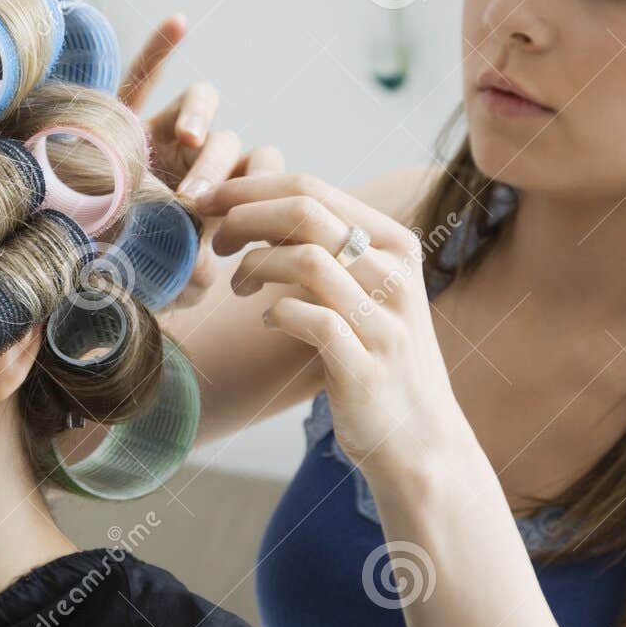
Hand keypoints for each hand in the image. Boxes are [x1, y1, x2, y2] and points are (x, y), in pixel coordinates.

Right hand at [119, 14, 286, 311]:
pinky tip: (179, 23)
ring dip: (197, 116)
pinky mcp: (123, 119)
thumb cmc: (128, 268)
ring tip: (186, 138)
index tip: (237, 220)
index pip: (260, 170)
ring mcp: (163, 133)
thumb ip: (194, 276)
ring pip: (197, 103)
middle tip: (192, 201)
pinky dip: (159, 49)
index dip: (259, 187)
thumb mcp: (166, 278)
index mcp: (221, 190)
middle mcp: (197, 157)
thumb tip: (212, 275)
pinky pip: (142, 77)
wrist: (79, 258)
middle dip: (215, 170)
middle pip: (226, 142)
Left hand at [205, 172, 477, 483]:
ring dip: (254, 265)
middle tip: (213, 239)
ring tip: (238, 286)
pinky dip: (275, 313)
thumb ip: (328, 249)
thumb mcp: (362, 290)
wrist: (418, 438)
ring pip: (305, 259)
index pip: (313, 188)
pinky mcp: (365, 366)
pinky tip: (266, 322)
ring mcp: (383, 320)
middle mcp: (395, 274)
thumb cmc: (375, 355)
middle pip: (304, 212)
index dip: (250, 188)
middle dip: (242, 216)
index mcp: (394, 243)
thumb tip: (261, 207)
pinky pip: (308, 319)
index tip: (208, 200)